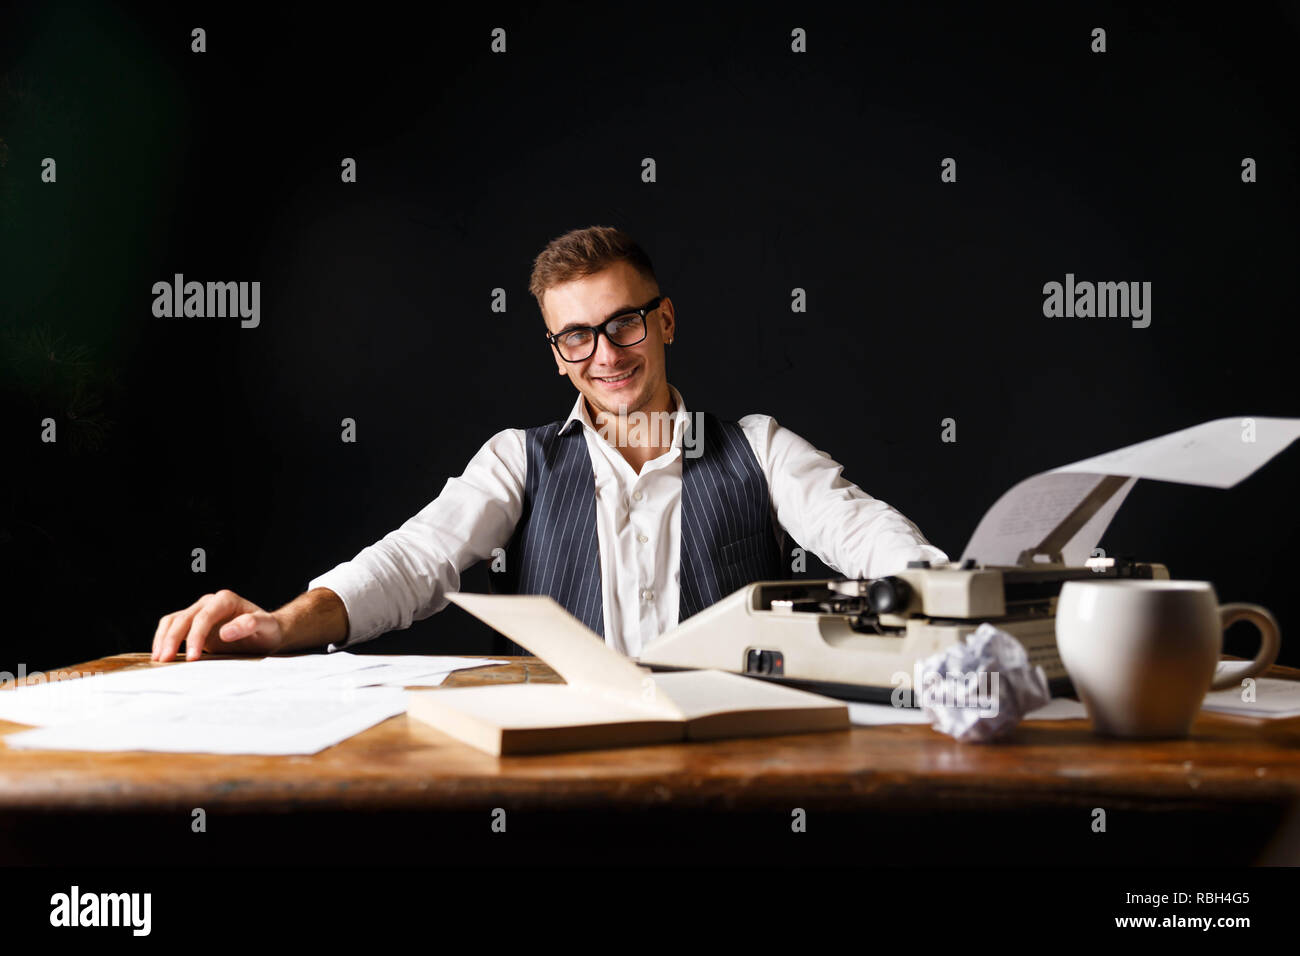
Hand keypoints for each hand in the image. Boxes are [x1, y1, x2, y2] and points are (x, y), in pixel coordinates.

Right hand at [152, 590, 285, 661]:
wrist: (266, 632)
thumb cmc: (267, 630)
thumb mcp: (267, 627)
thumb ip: (250, 625)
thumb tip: (225, 632)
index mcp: (226, 600)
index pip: (204, 617)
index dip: (195, 637)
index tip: (192, 657)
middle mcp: (209, 602)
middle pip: (184, 618)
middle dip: (172, 640)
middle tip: (166, 661)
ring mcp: (199, 612)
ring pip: (173, 621)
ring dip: (163, 639)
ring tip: (159, 660)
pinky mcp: (192, 623)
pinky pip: (171, 626)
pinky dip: (162, 638)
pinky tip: (160, 654)